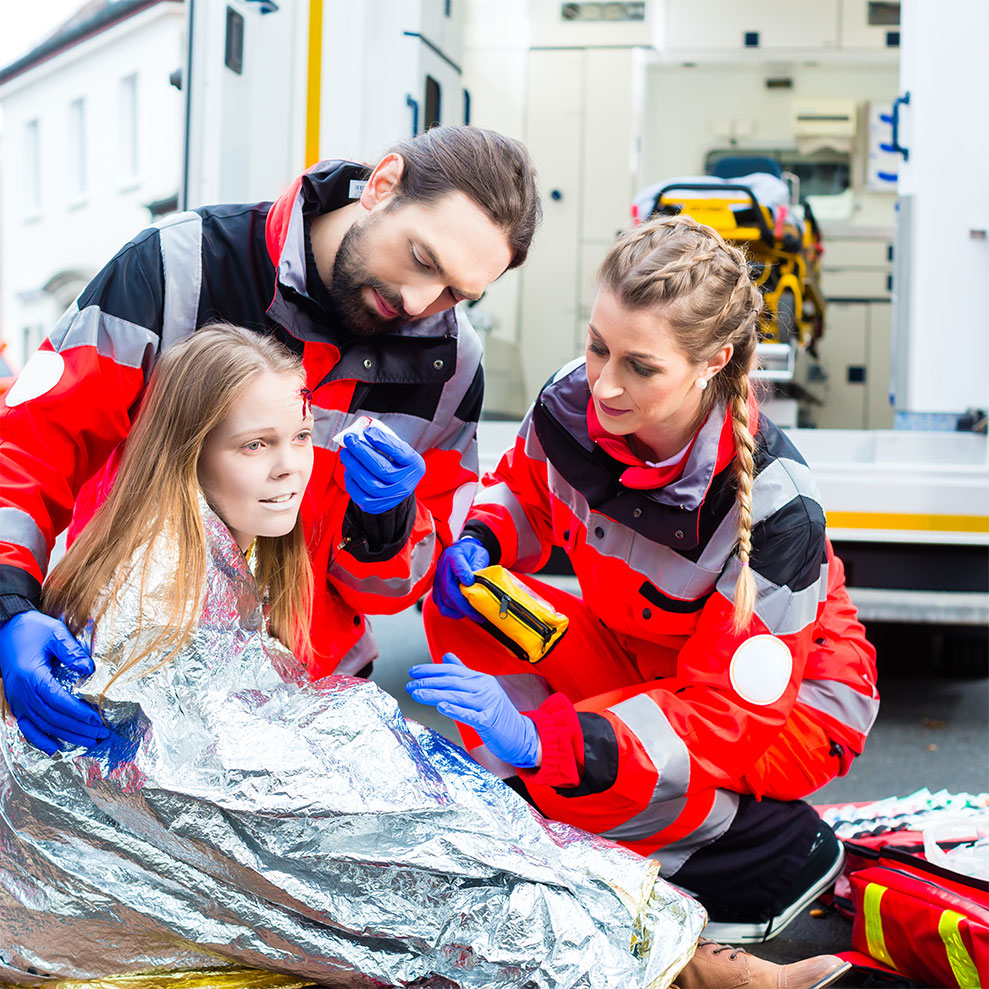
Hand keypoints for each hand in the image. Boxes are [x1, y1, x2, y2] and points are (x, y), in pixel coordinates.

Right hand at [0, 611, 108, 754]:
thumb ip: (72, 651)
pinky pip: (26, 727)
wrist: (5, 630)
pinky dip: (40, 740)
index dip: (78, 713)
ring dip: (67, 736)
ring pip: (43, 725)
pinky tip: (55, 749)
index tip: (97, 720)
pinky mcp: (17, 703)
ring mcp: (18, 701)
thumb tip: (89, 669)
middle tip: (102, 735)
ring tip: (89, 742)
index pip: (58, 700)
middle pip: (53, 717)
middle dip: (79, 728)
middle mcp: (22, 693)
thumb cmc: (31, 630)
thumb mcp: (54, 633)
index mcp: (32, 676)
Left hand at [340, 427, 425, 514]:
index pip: (400, 452)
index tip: (367, 431)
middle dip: (362, 452)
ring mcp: (391, 497)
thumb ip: (385, 440)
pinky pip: (359, 493)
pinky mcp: (375, 505)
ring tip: (346, 452)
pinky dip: (351, 479)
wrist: (396, 489)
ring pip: (369, 482)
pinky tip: (349, 468)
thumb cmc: (396, 463)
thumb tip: (363, 431)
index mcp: (414, 466)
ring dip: (353, 465)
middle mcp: (405, 484)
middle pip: (382, 469)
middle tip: (350, 439)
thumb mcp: (398, 451)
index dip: (383, 442)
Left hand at [406, 653, 539, 767]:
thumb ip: (464, 673)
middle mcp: (484, 687)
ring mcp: (488, 703)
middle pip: (452, 681)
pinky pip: (470, 714)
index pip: (452, 670)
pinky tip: (441, 707)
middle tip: (410, 685)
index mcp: (480, 678)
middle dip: (428, 682)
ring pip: (457, 696)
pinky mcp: (490, 721)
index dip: (431, 670)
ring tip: (417, 694)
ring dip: (434, 694)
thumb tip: (446, 656)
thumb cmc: (497, 713)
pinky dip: (455, 710)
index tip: (413, 672)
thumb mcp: (481, 688)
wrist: (521, 734)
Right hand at [433, 537, 489, 620]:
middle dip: (464, 605)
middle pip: (449, 589)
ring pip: (444, 600)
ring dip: (459, 610)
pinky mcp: (437, 589)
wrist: (463, 550)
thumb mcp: (479, 555)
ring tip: (473, 615)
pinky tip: (463, 613)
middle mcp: (442, 567)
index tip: (471, 583)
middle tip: (477, 613)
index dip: (464, 574)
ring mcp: (438, 579)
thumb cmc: (472, 553)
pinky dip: (452, 612)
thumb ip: (478, 567)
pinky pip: (441, 604)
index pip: (457, 565)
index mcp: (454, 555)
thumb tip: (478, 585)